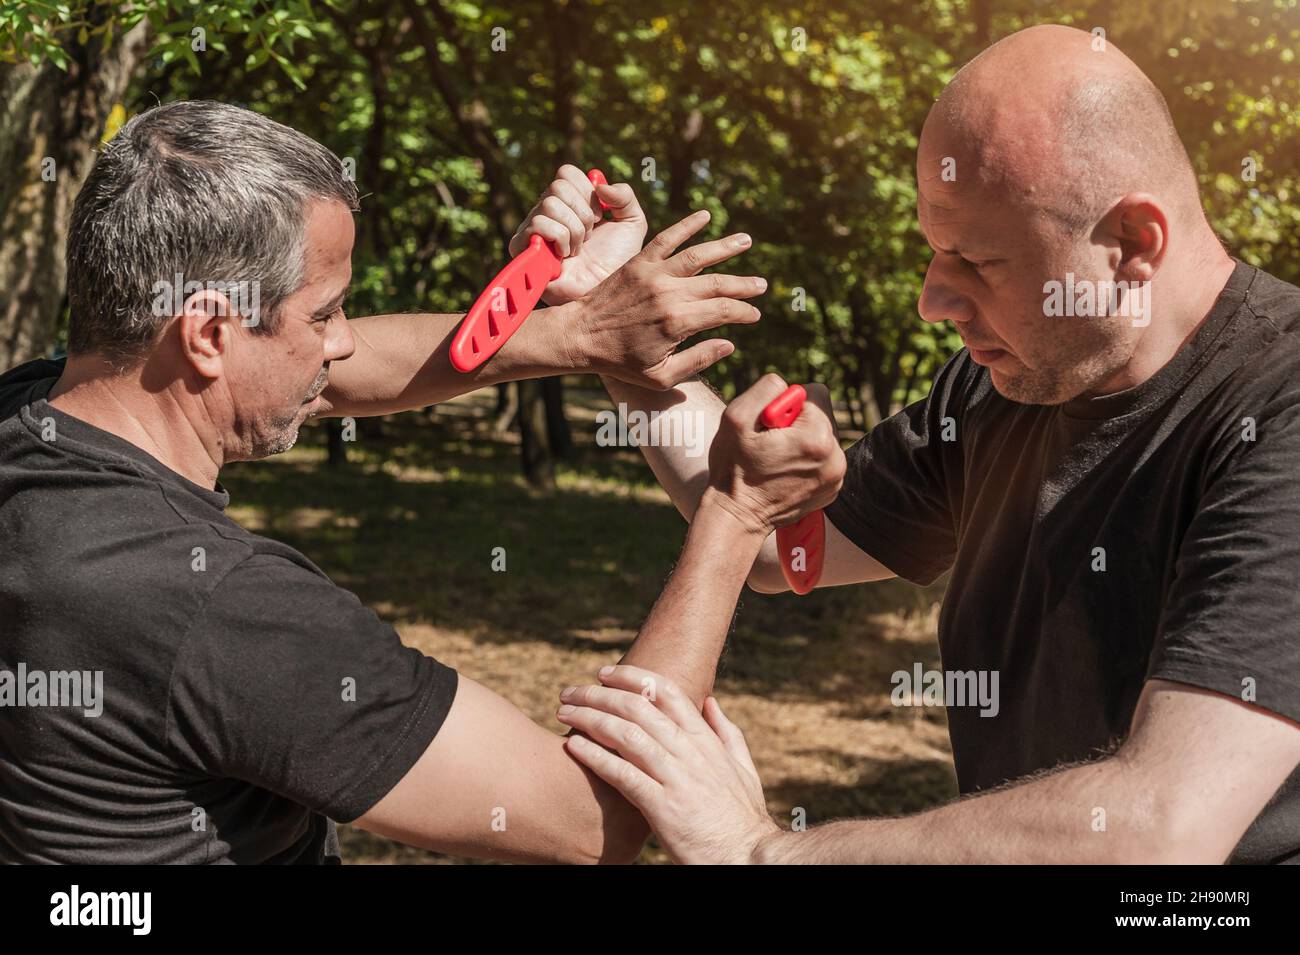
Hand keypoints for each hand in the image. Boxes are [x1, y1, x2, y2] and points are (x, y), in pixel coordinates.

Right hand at [511, 165, 646, 305]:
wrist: (607, 296)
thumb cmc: (617, 264)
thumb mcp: (633, 224)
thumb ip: (625, 196)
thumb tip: (600, 183)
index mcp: (569, 203)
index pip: (566, 173)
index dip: (586, 191)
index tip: (600, 216)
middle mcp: (548, 213)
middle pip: (557, 185)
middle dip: (583, 213)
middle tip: (590, 237)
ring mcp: (533, 229)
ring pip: (549, 204)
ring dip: (574, 230)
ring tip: (579, 250)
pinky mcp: (523, 247)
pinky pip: (538, 223)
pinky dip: (560, 239)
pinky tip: (565, 257)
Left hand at [557, 665, 778, 864]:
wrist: (747, 857)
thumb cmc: (742, 816)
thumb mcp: (743, 767)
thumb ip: (726, 732)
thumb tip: (709, 700)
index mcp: (705, 740)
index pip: (666, 692)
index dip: (631, 677)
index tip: (603, 674)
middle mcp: (689, 752)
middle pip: (638, 707)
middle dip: (598, 693)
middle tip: (570, 691)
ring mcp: (675, 778)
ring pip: (626, 735)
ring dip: (590, 718)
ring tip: (563, 713)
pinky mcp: (661, 807)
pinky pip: (622, 774)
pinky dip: (595, 756)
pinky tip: (573, 746)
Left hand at [565, 210, 766, 388]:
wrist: (579, 336)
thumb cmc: (619, 362)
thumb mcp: (660, 376)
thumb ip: (697, 360)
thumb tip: (729, 344)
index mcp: (677, 323)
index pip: (724, 311)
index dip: (744, 312)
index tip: (754, 315)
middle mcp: (669, 294)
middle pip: (718, 284)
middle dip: (744, 285)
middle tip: (761, 285)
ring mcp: (654, 274)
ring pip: (699, 255)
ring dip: (726, 247)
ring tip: (746, 241)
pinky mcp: (639, 262)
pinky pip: (667, 238)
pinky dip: (687, 225)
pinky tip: (705, 216)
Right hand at [706, 374, 845, 535]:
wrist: (736, 518)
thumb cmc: (732, 468)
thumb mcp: (735, 417)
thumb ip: (766, 389)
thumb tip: (787, 386)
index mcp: (817, 437)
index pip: (815, 394)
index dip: (787, 405)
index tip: (771, 425)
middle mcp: (836, 458)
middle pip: (821, 416)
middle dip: (796, 424)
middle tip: (771, 444)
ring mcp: (836, 477)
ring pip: (821, 437)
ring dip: (800, 442)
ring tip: (775, 460)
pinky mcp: (832, 489)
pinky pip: (823, 459)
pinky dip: (805, 461)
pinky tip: (782, 473)